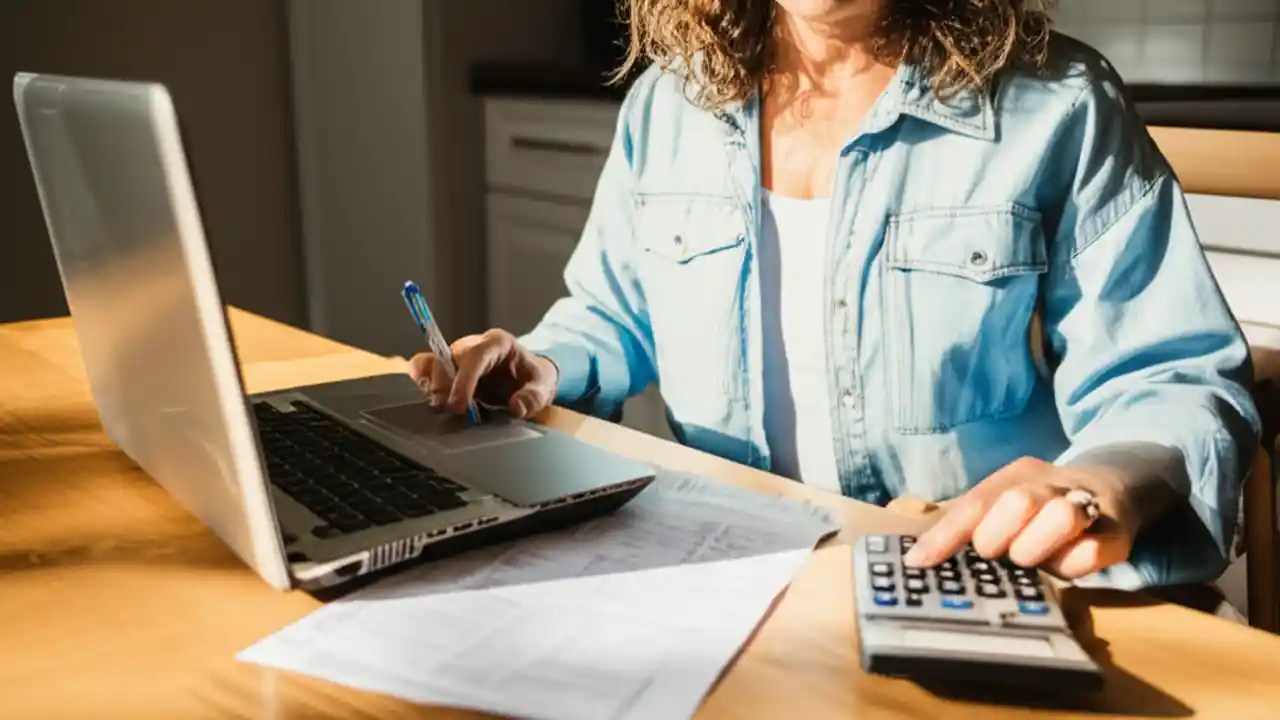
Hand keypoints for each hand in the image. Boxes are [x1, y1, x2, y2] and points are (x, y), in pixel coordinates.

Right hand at [408, 329, 557, 418]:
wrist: (528, 377)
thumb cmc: (534, 378)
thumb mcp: (543, 387)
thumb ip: (533, 398)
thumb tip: (516, 407)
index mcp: (499, 343)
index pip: (475, 356)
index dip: (464, 380)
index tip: (459, 406)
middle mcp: (475, 345)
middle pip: (448, 358)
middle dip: (443, 386)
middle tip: (450, 411)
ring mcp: (459, 355)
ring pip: (433, 362)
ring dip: (431, 386)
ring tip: (440, 407)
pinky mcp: (448, 367)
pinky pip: (425, 367)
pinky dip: (422, 381)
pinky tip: (431, 399)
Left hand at [902, 457, 1139, 579]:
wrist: (1118, 488)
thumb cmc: (1046, 507)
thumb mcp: (1007, 504)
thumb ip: (972, 523)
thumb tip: (921, 555)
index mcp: (1017, 475)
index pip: (975, 502)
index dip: (945, 534)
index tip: (919, 562)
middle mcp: (1050, 484)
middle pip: (1016, 502)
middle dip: (996, 538)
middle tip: (998, 553)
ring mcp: (1086, 506)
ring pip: (1060, 516)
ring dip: (1035, 548)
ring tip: (1031, 558)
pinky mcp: (1116, 535)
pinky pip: (1091, 551)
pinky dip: (1072, 563)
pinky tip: (1065, 563)